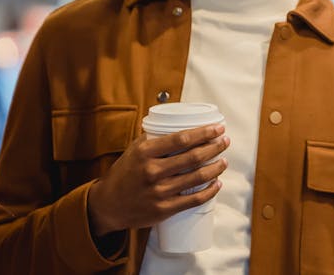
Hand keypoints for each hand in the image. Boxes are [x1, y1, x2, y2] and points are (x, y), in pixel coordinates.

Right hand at [87, 123, 229, 235]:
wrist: (108, 205)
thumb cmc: (125, 173)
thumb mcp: (134, 150)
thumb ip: (154, 138)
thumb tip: (180, 124)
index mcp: (145, 153)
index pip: (181, 138)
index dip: (204, 132)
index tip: (218, 128)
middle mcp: (152, 171)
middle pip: (193, 157)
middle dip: (214, 147)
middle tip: (225, 141)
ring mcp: (159, 192)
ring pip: (197, 177)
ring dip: (216, 167)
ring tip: (224, 160)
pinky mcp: (164, 209)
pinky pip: (194, 200)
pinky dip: (209, 191)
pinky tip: (217, 183)